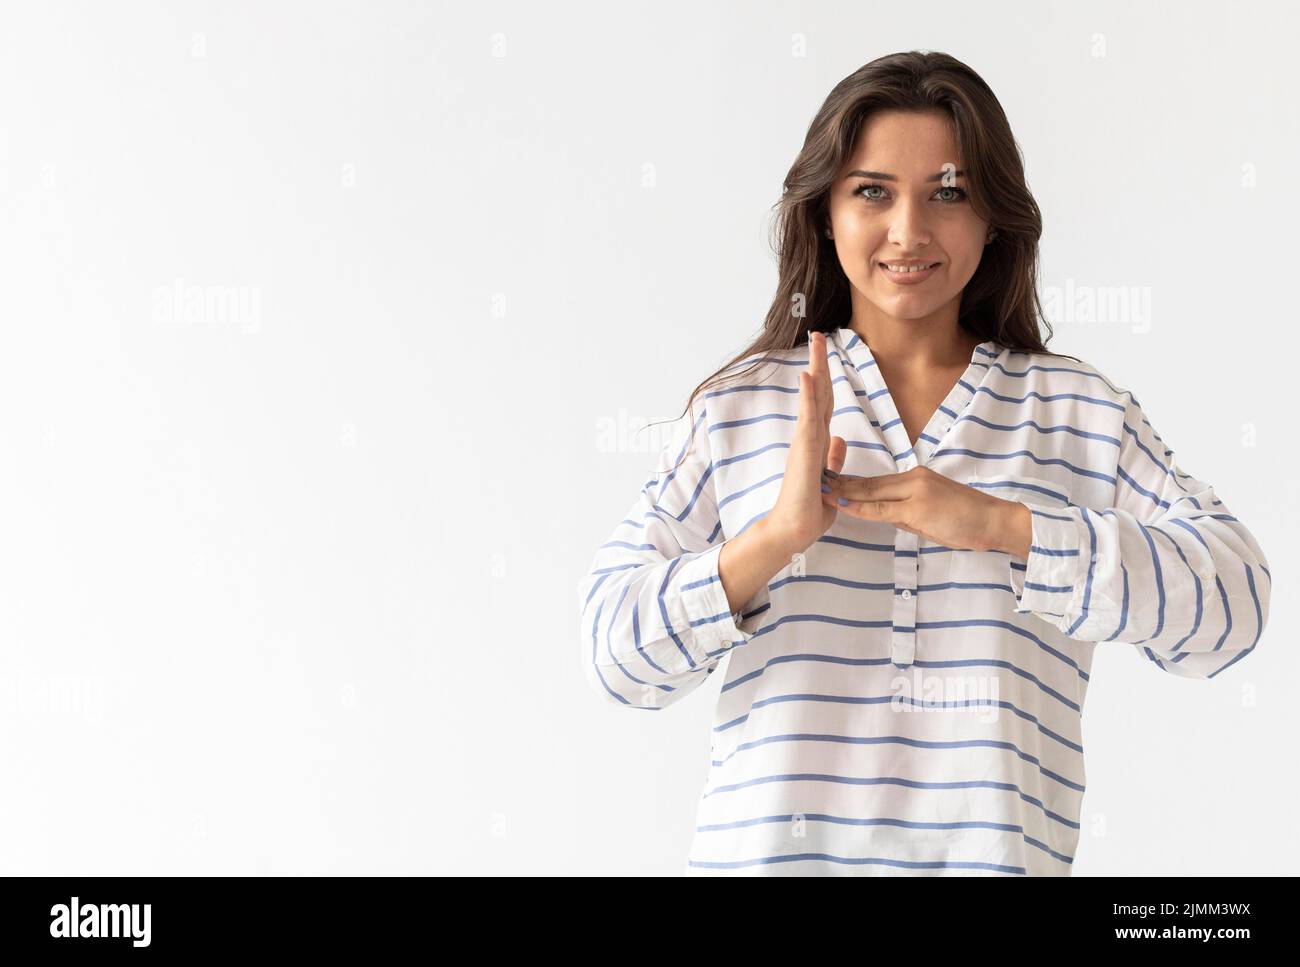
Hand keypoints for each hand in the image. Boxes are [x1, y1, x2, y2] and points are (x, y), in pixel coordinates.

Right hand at [761, 330, 847, 556]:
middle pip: (817, 391)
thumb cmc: (810, 507)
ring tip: (815, 342)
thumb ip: (833, 457)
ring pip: (812, 397)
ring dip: (814, 368)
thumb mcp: (830, 478)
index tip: (824, 354)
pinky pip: (807, 418)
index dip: (825, 377)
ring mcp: (804, 441)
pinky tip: (807, 376)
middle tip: (818, 334)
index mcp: (817, 441)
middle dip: (819, 362)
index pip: (823, 402)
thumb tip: (839, 439)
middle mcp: (809, 436)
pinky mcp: (803, 450)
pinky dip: (807, 396)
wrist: (795, 528)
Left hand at [819, 464, 1023, 552]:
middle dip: (839, 483)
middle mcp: (913, 480)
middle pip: (869, 483)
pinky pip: (883, 509)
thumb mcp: (931, 517)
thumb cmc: (967, 522)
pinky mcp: (919, 506)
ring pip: (872, 493)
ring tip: (818, 490)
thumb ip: (908, 514)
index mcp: (916, 480)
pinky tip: (842, 505)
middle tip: (813, 480)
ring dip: (843, 493)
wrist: (995, 522)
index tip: (828, 481)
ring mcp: (916, 491)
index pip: (876, 483)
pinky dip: (859, 507)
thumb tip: (887, 517)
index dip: (850, 483)